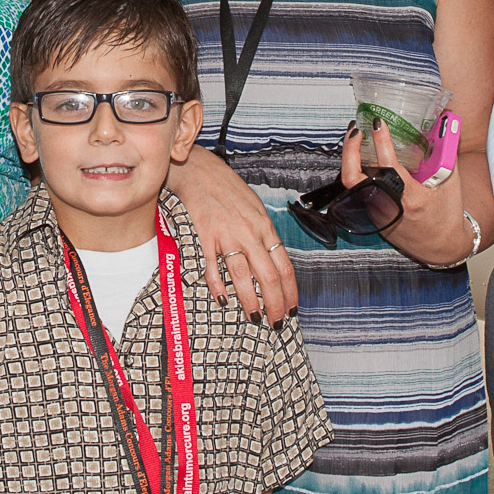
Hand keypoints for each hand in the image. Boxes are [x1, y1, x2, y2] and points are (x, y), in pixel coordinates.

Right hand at [175, 146, 298, 321]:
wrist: (202, 171)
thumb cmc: (229, 190)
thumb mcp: (255, 210)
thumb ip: (263, 236)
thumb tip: (273, 262)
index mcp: (265, 228)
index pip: (284, 266)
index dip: (290, 291)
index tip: (292, 309)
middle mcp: (250, 233)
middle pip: (268, 276)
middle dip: (274, 304)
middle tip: (275, 322)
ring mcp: (227, 235)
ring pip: (243, 275)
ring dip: (250, 300)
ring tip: (254, 317)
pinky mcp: (206, 236)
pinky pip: (213, 266)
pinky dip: (218, 285)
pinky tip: (222, 299)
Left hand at [343, 122, 481, 268]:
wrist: (441, 248)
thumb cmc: (447, 216)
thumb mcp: (452, 183)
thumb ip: (447, 152)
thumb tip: (447, 123)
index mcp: (410, 198)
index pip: (388, 164)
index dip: (380, 141)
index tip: (378, 123)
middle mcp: (388, 206)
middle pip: (353, 176)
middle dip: (350, 149)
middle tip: (356, 129)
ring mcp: (377, 212)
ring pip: (353, 181)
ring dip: (351, 158)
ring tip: (357, 137)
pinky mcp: (372, 216)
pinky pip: (359, 188)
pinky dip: (359, 170)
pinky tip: (364, 156)